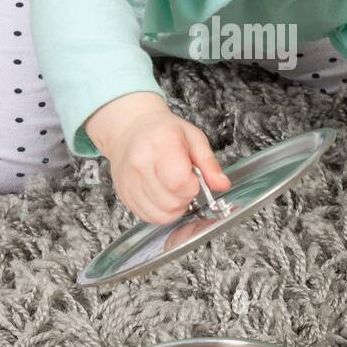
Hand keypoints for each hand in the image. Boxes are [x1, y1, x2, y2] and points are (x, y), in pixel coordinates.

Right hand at [104, 106, 229, 224]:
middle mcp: (139, 165)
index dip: (192, 186)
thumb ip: (209, 163)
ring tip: (172, 188)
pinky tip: (161, 194)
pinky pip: (148, 217)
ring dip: (173, 207)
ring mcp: (129, 182)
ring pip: (160, 215)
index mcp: (160, 145)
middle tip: (183, 182)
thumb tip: (222, 184)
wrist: (130, 130)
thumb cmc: (163, 132)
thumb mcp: (193, 138)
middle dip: (184, 197)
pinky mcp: (124, 195)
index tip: (193, 178)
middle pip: (171, 203)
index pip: (178, 182)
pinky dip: (160, 211)